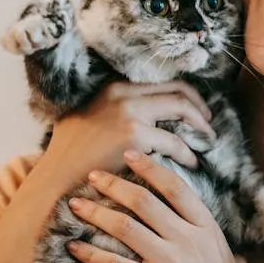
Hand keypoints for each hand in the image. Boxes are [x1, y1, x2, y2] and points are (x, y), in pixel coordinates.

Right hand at [41, 81, 214, 179]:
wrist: (55, 179)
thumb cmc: (70, 158)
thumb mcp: (86, 120)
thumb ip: (112, 112)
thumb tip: (144, 116)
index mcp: (113, 88)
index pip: (162, 82)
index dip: (186, 95)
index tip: (197, 110)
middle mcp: (122, 94)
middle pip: (177, 90)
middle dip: (199, 108)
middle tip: (209, 126)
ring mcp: (128, 112)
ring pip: (181, 110)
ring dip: (199, 128)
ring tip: (206, 143)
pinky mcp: (133, 136)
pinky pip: (174, 142)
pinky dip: (187, 153)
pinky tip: (191, 164)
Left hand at [66, 151, 263, 262]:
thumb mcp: (231, 259)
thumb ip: (213, 236)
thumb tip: (198, 220)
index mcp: (208, 229)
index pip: (176, 187)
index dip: (151, 167)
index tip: (130, 154)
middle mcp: (189, 241)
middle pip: (144, 201)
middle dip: (114, 184)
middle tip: (92, 175)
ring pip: (125, 227)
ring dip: (96, 213)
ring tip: (75, 204)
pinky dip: (90, 254)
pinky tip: (74, 247)